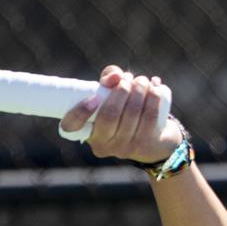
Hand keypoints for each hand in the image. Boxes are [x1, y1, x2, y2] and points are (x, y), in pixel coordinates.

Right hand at [61, 65, 181, 162]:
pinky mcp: (145, 145)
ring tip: (142, 81)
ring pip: (132, 113)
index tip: (94, 97)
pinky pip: (149, 116)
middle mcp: (102, 145)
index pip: (71, 127)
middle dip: (121, 90)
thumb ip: (108, 79)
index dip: (79, 112)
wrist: (155, 139)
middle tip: (128, 79)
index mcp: (87, 133)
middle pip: (109, 115)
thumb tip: (115, 77)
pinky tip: (155, 88)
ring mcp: (124, 148)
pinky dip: (153, 97)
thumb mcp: (111, 95)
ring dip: (139, 90)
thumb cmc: (125, 111)